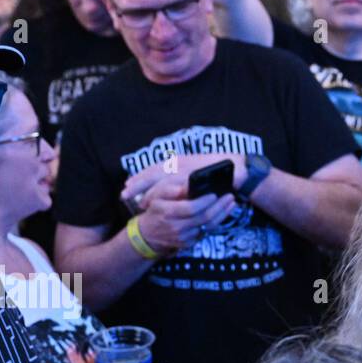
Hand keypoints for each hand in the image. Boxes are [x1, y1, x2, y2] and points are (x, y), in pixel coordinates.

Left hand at [121, 153, 242, 210]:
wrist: (237, 170)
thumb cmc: (219, 173)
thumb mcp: (198, 174)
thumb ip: (185, 178)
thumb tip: (177, 188)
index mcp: (178, 161)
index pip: (155, 169)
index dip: (142, 177)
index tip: (130, 185)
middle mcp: (177, 163)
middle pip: (151, 173)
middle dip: (137, 184)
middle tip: (124, 194)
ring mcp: (182, 169)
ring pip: (156, 180)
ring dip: (144, 191)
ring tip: (134, 200)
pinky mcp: (187, 177)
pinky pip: (168, 187)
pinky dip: (158, 194)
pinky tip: (151, 202)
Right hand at [134, 179, 236, 256]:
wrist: (148, 235)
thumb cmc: (155, 211)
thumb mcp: (157, 196)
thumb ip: (171, 189)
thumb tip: (187, 184)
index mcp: (168, 213)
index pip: (191, 208)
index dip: (204, 201)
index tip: (214, 194)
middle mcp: (177, 227)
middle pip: (204, 218)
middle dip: (219, 206)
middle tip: (230, 196)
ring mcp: (184, 238)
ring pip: (208, 226)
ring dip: (222, 214)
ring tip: (231, 203)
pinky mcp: (189, 243)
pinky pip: (206, 232)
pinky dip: (216, 222)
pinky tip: (222, 212)